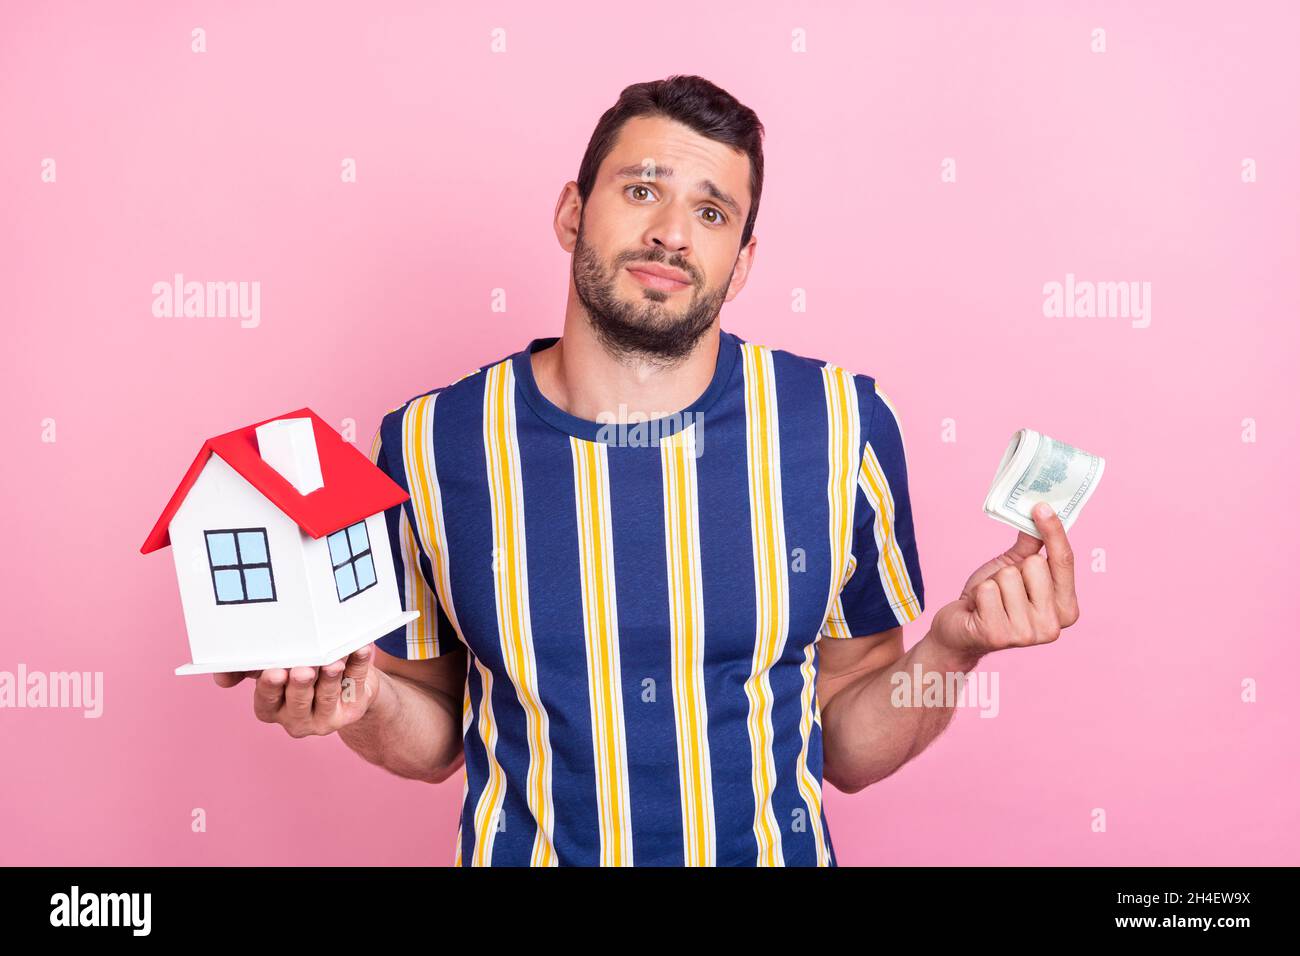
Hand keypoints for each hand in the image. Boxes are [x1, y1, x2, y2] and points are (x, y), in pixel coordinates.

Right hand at [212, 644, 386, 737]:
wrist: (344, 681)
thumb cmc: (299, 668)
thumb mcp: (271, 667)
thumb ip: (246, 669)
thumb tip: (221, 677)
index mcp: (273, 709)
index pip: (267, 703)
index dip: (270, 689)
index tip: (274, 672)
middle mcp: (298, 718)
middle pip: (298, 702)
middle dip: (300, 686)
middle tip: (303, 669)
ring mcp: (327, 716)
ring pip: (327, 697)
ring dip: (329, 679)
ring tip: (333, 662)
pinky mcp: (353, 708)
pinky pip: (357, 684)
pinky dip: (359, 665)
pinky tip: (360, 649)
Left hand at [930, 502, 1080, 663]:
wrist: (959, 631)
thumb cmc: (991, 600)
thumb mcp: (1014, 569)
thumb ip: (1033, 546)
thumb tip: (1042, 509)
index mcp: (1066, 609)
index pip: (1064, 561)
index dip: (1054, 531)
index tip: (1042, 505)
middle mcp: (1053, 626)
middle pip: (1035, 564)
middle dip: (1011, 569)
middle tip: (1001, 590)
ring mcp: (1027, 634)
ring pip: (1008, 576)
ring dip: (992, 584)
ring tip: (988, 602)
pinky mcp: (998, 636)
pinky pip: (987, 590)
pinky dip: (977, 595)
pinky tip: (978, 611)